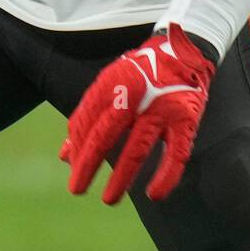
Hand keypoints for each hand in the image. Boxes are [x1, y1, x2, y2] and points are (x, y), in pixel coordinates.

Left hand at [59, 23, 215, 203]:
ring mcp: (162, 106)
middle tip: (76, 189)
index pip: (86, 119)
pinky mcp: (186, 118)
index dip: (77, 146)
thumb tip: (64, 156)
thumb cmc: (139, 74)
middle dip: (88, 163)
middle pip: (105, 133)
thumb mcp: (110, 87)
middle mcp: (134, 93)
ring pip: (138, 147)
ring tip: (109, 199)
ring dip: (121, 177)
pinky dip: (166, 175)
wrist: (183, 51)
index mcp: (112, 83)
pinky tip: (154, 195)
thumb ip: (88, 118)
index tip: (71, 169)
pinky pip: (176, 153)